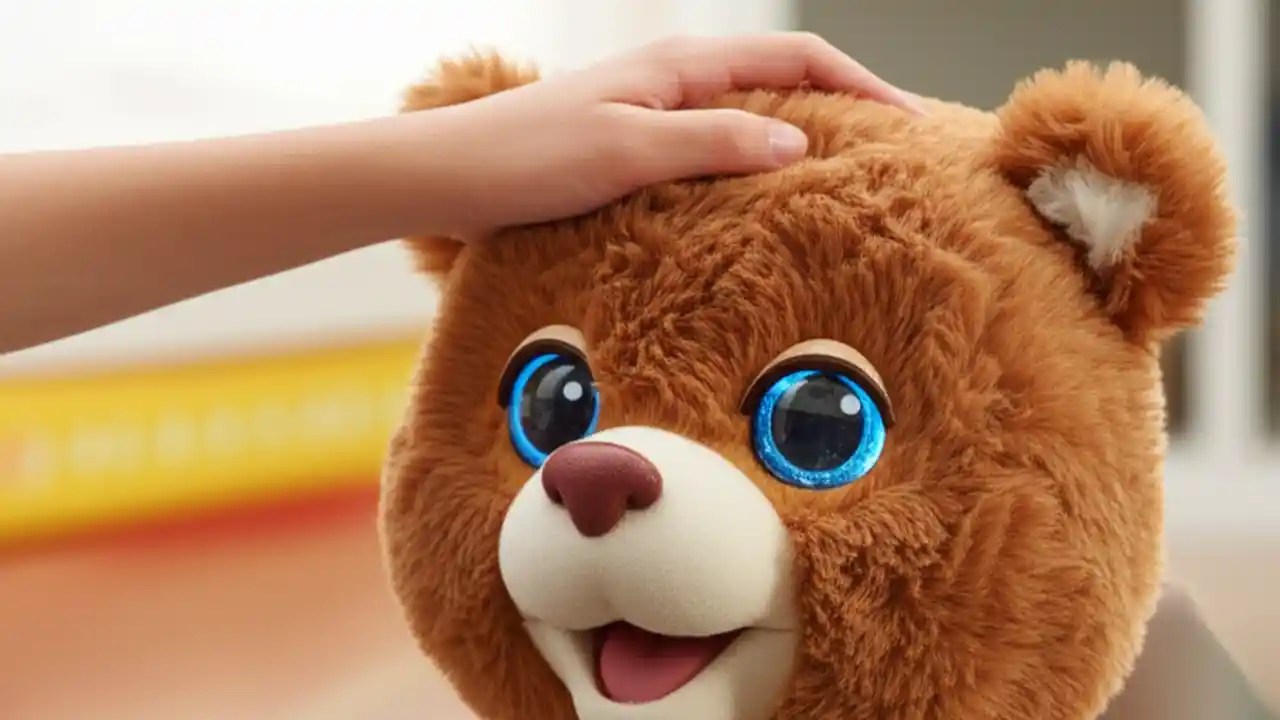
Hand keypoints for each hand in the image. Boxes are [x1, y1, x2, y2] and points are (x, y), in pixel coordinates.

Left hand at [409, 33, 922, 238]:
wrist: (450, 174)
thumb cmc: (526, 158)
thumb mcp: (627, 151)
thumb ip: (713, 143)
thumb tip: (798, 147)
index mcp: (683, 64)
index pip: (798, 58)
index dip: (862, 84)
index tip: (912, 122)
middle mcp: (676, 78)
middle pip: (784, 80)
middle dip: (846, 106)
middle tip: (895, 155)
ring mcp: (658, 110)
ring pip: (753, 114)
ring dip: (803, 138)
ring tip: (848, 182)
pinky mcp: (637, 145)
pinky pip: (717, 145)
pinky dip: (755, 165)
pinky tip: (765, 204)